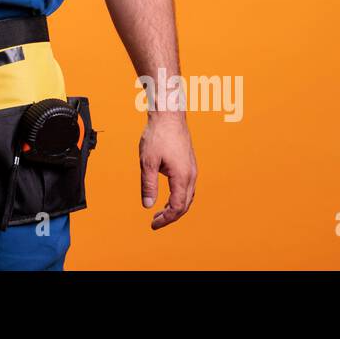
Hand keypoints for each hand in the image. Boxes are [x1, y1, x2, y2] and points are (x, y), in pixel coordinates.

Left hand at [139, 115, 196, 229]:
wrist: (169, 114)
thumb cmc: (157, 135)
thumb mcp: (147, 162)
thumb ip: (148, 185)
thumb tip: (148, 205)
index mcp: (182, 177)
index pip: (176, 207)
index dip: (165, 219)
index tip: (153, 224)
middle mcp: (191, 175)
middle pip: (184, 205)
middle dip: (170, 216)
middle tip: (155, 222)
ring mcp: (192, 169)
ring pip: (187, 197)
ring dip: (175, 207)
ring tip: (160, 213)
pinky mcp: (189, 164)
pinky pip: (187, 187)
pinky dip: (178, 197)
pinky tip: (167, 196)